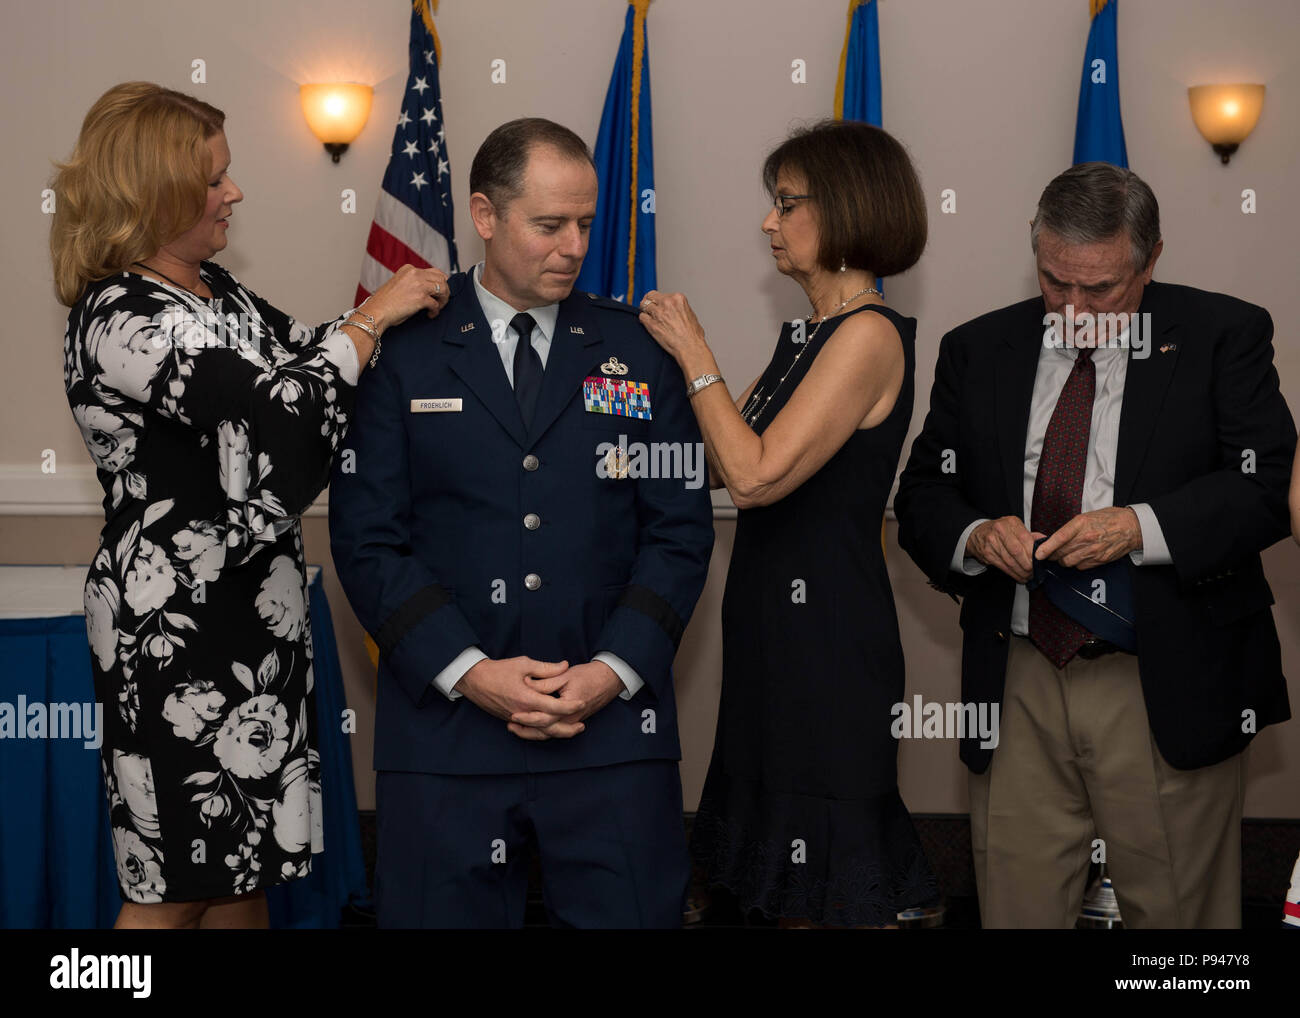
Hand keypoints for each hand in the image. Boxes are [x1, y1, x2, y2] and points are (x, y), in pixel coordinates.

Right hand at [360, 264, 450, 328]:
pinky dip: (436, 311)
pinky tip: (430, 314)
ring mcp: (419, 285)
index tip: (438, 292)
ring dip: (443, 300)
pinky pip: (436, 304)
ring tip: (438, 308)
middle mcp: (415, 273)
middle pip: (441, 278)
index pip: (434, 271)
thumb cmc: (385, 302)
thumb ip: (413, 282)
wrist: (376, 311)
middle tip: (441, 301)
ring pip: (443, 288)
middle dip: (444, 290)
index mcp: (409, 269)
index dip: (439, 283)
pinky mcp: (421, 298)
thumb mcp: (399, 284)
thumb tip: (430, 290)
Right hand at [455, 656, 583, 735]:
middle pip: (548, 727)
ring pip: (539, 731)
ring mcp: (515, 718)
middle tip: (582, 725)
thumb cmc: (499, 670)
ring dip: (556, 732)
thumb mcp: (523, 664)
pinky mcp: (510, 720)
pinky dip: (542, 731)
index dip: (570, 706)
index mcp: (526, 698)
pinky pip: (530, 730)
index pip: (553, 706)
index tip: (582, 702)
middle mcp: (521, 712)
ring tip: (571, 730)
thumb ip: (546, 668)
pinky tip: (552, 729)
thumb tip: (565, 666)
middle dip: (567, 728)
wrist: (474, 680)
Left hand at [506, 660, 623, 740]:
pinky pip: (554, 731)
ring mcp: (572, 722)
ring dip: (531, 733)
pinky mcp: (571, 722)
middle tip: (509, 725)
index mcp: (568, 707)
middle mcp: (571, 719)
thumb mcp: (566, 675)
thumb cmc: (588, 675)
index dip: (528, 717)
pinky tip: (528, 726)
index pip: (545, 717)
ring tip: (514, 727)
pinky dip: (540, 731)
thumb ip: (546, 681)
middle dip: (526, 730)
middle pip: (545, 731)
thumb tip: (526, 683)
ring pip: (549, 734)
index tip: (513, 714)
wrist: (608, 680)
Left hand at [638, 290, 706, 361]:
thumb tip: (672, 309)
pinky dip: (644, 321)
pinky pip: (642, 317)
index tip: (657, 305)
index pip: (661, 294)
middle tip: (649, 308)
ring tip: (650, 317)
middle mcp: (667, 303)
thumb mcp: (690, 314)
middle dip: (649, 302)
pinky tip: (649, 325)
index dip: (658, 300)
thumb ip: (678, 308)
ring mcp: (658, 313)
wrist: (690, 348)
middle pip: (650, 296)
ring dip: (646, 311)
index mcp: (678, 298)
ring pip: (644, 306)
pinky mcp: (651, 324)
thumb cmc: (693, 335)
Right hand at [967, 516, 1044, 582]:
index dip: (1033, 553)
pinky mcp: (987, 553)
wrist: (977, 533)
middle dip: (1028, 565)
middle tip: (1034, 572)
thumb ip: (1030, 535)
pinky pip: (1003, 566)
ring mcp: (991, 542)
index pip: (1025, 539)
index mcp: (1011, 522)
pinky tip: (1019, 577)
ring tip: (1028, 576)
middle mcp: (1000, 530)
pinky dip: (1013, 574)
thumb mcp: (1015, 527)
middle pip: (1017, 552)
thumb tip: (1046, 542)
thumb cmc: (1000, 531)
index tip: (1039, 562)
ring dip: (1021, 572)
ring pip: (1010, 561)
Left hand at [1034, 507, 1141, 569]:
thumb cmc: (1108, 518)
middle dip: (1052, 554)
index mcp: (1081, 523)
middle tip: (1050, 553)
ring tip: (1065, 554)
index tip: (1038, 554)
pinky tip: (1079, 556)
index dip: (1046, 548)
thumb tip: (1054, 538)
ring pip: (1068, 562)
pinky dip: (1076, 564)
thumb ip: (1070, 528)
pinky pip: (1080, 567)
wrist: (1131, 527)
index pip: (1059, 538)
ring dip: (1063, 560)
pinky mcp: (1099, 560)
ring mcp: (1093, 551)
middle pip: (1061, 553)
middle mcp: (1086, 538)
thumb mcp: (1086, 516)